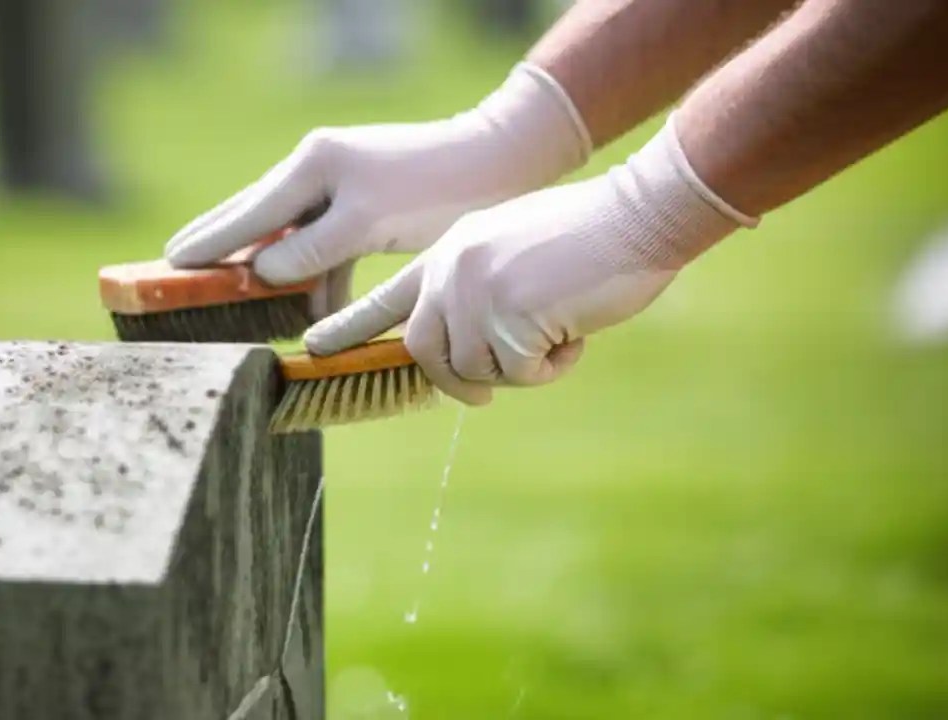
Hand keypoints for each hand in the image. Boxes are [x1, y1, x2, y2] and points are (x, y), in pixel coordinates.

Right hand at [165, 63, 590, 316]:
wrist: (500, 164)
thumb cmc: (439, 192)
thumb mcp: (369, 222)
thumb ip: (312, 249)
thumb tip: (262, 274)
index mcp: (312, 166)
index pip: (245, 213)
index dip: (206, 243)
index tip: (168, 265)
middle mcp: (317, 171)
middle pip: (255, 222)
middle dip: (221, 253)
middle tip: (175, 275)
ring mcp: (340, 188)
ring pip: (291, 240)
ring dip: (272, 275)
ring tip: (235, 302)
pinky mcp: (364, 209)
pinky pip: (326, 249)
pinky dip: (317, 279)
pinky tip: (311, 311)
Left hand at [304, 118, 758, 404]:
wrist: (635, 215)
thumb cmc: (589, 239)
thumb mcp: (512, 255)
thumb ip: (476, 294)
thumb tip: (462, 359)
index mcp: (449, 252)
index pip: (386, 297)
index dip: (350, 328)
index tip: (313, 347)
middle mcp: (450, 270)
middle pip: (427, 354)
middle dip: (462, 381)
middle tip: (491, 390)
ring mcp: (474, 292)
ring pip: (475, 371)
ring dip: (522, 366)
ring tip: (557, 326)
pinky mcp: (506, 316)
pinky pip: (520, 375)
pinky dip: (553, 366)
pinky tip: (574, 328)